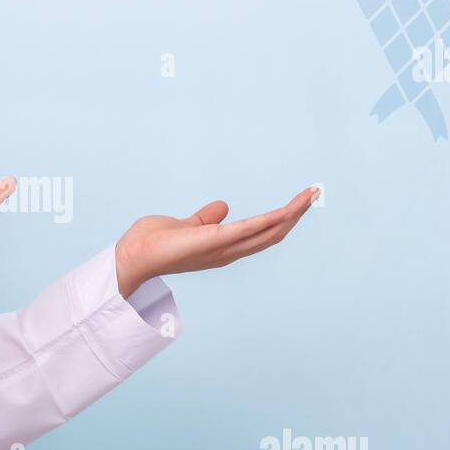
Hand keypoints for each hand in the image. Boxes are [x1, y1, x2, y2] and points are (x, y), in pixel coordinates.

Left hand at [114, 186, 318, 297]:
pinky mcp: (215, 241)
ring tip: (310, 195)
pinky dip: (270, 219)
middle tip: (314, 195)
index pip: (261, 234)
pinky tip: (286, 209)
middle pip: (272, 234)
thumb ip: (206, 218)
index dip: (282, 220)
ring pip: (267, 232)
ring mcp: (223, 248)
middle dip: (295, 215)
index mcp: (224, 248)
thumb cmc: (155, 242)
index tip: (298, 202)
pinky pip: (250, 229)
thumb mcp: (187, 225)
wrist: (134, 254)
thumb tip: (223, 206)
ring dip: (291, 214)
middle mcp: (229, 252)